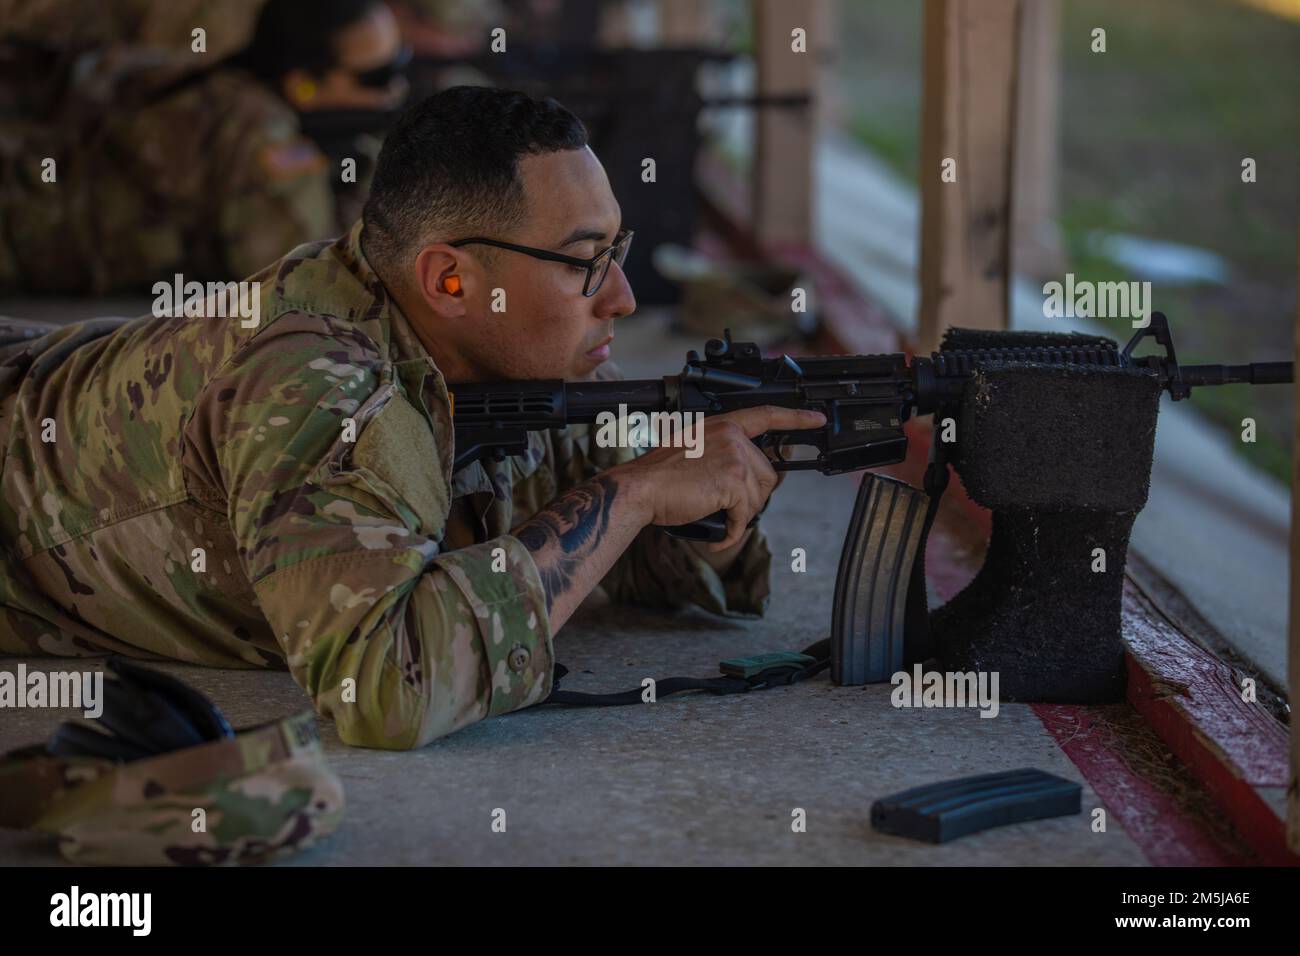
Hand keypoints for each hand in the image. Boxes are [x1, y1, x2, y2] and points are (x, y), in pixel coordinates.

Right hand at [611, 406, 826, 549]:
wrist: (640, 487)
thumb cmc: (657, 475)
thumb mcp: (692, 450)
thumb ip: (720, 453)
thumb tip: (743, 479)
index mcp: (722, 425)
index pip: (765, 414)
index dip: (795, 418)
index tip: (815, 418)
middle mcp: (732, 436)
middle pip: (767, 474)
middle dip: (752, 499)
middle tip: (729, 510)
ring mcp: (734, 457)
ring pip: (759, 497)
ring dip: (742, 516)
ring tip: (721, 520)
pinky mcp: (733, 481)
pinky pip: (746, 514)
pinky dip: (733, 531)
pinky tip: (719, 536)